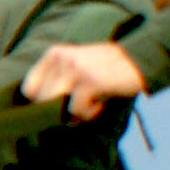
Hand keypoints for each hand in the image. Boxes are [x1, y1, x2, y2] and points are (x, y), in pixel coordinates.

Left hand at [22, 42, 146, 119]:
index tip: (56, 108)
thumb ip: (58, 80)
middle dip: (58, 112)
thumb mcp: (77, 66)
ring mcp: (75, 69)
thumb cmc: (106, 69)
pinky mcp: (90, 81)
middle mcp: (61, 59)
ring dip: (73, 115)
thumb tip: (39, 111)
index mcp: (54, 54)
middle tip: (79, 111)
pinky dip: (89, 114)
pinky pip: (77, 110)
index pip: (29, 88)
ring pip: (57, 107)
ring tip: (90, 107)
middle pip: (42, 101)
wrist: (140, 59)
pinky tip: (101, 105)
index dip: (40, 104)